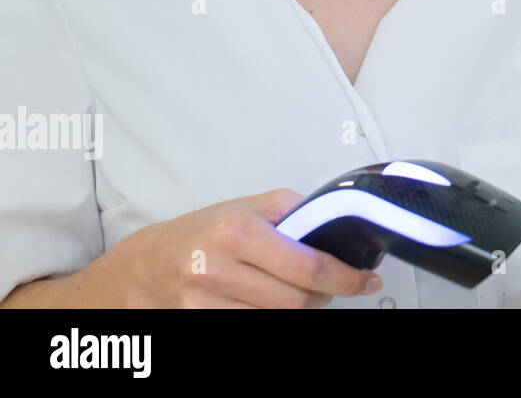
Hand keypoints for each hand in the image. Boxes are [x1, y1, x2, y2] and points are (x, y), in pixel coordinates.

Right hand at [82, 189, 383, 306]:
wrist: (140, 270)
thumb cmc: (196, 235)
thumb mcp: (241, 208)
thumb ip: (288, 210)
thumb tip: (332, 219)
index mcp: (236, 232)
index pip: (307, 267)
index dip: (344, 278)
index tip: (365, 282)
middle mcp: (218, 269)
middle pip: (297, 301)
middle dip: (323, 296)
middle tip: (330, 286)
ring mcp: (206, 304)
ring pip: (279, 320)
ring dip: (299, 310)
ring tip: (296, 293)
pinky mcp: (200, 326)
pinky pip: (252, 328)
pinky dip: (271, 319)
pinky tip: (269, 305)